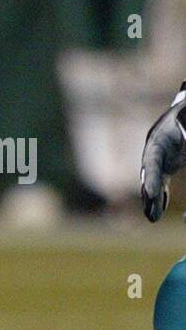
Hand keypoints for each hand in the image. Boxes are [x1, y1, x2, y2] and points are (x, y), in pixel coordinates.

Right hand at [140, 82, 185, 222]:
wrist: (183, 110)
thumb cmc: (184, 114)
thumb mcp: (185, 121)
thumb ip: (185, 136)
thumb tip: (184, 148)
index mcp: (157, 140)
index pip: (151, 163)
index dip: (150, 179)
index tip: (151, 194)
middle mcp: (153, 152)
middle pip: (148, 176)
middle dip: (148, 194)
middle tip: (149, 211)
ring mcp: (159, 160)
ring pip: (153, 183)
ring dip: (152, 201)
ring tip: (152, 218)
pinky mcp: (166, 165)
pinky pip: (161, 184)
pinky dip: (160, 198)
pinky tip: (157, 212)